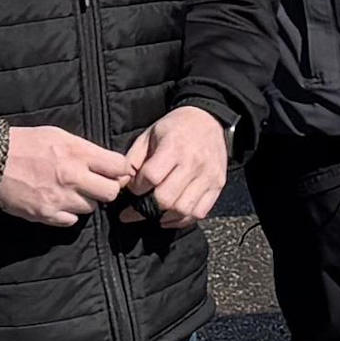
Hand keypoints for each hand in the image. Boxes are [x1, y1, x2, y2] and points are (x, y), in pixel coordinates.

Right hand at [0, 124, 138, 226]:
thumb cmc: (25, 143)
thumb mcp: (59, 135)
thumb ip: (85, 150)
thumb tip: (107, 163)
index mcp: (78, 153)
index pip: (119, 167)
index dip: (120, 171)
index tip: (114, 172)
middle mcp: (72, 177)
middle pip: (111, 192)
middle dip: (107, 189)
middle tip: (96, 186)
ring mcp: (59, 198)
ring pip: (91, 208)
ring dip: (85, 201)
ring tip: (69, 191)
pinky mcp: (45, 214)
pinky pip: (71, 221)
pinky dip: (68, 214)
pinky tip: (57, 202)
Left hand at [124, 105, 228, 228]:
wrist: (209, 120)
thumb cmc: (175, 128)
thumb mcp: (149, 135)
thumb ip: (133, 160)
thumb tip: (122, 184)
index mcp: (174, 147)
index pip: (151, 177)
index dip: (137, 188)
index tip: (133, 188)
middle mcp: (193, 162)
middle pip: (166, 198)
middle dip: (146, 207)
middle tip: (135, 209)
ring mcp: (208, 176)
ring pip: (183, 209)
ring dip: (163, 217)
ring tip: (152, 214)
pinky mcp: (217, 185)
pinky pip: (199, 212)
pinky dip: (182, 220)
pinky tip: (170, 216)